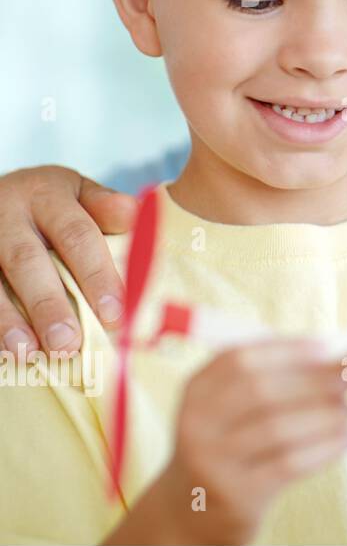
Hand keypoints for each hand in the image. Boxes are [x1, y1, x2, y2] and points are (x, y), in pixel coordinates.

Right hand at [0, 166, 135, 354]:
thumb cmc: (52, 202)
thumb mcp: (78, 193)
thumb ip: (104, 206)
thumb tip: (135, 213)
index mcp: (47, 194)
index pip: (76, 235)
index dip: (96, 276)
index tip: (114, 315)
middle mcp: (8, 213)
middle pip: (27, 261)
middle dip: (48, 304)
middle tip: (68, 343)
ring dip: (8, 319)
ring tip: (28, 352)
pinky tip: (4, 348)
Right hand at [124, 339, 346, 545]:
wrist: (195, 512)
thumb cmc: (228, 447)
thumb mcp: (227, 410)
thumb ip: (266, 380)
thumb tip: (329, 359)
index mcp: (196, 394)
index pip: (240, 360)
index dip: (287, 350)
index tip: (326, 348)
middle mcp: (196, 426)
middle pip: (261, 391)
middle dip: (313, 382)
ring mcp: (212, 462)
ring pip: (279, 428)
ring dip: (325, 416)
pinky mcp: (236, 495)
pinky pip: (290, 463)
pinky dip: (325, 447)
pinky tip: (345, 439)